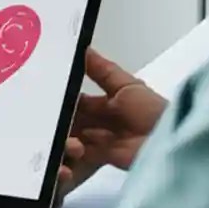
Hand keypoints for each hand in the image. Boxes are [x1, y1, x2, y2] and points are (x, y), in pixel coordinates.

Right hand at [56, 48, 166, 201]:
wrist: (168, 142)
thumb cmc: (151, 111)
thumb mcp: (127, 86)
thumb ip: (103, 70)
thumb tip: (84, 48)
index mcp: (104, 103)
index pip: (75, 100)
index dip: (59, 98)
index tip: (40, 95)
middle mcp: (99, 122)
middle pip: (70, 121)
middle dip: (56, 122)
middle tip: (42, 122)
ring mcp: (99, 142)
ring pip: (71, 139)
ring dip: (64, 139)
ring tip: (68, 140)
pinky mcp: (100, 159)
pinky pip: (78, 159)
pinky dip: (69, 158)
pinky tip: (66, 152)